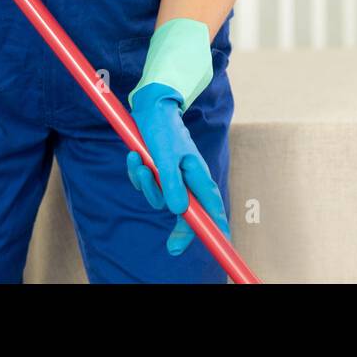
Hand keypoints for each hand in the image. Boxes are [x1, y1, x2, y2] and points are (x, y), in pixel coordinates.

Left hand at [127, 82, 230, 255]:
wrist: (149, 107)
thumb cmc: (163, 130)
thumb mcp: (165, 158)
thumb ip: (171, 184)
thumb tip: (178, 212)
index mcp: (198, 175)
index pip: (213, 207)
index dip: (218, 227)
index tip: (222, 244)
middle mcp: (187, 178)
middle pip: (188, 212)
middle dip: (179, 228)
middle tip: (172, 249)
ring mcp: (172, 175)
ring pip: (160, 198)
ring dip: (146, 184)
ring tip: (140, 162)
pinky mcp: (157, 170)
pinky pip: (146, 185)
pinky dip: (137, 174)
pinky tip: (134, 157)